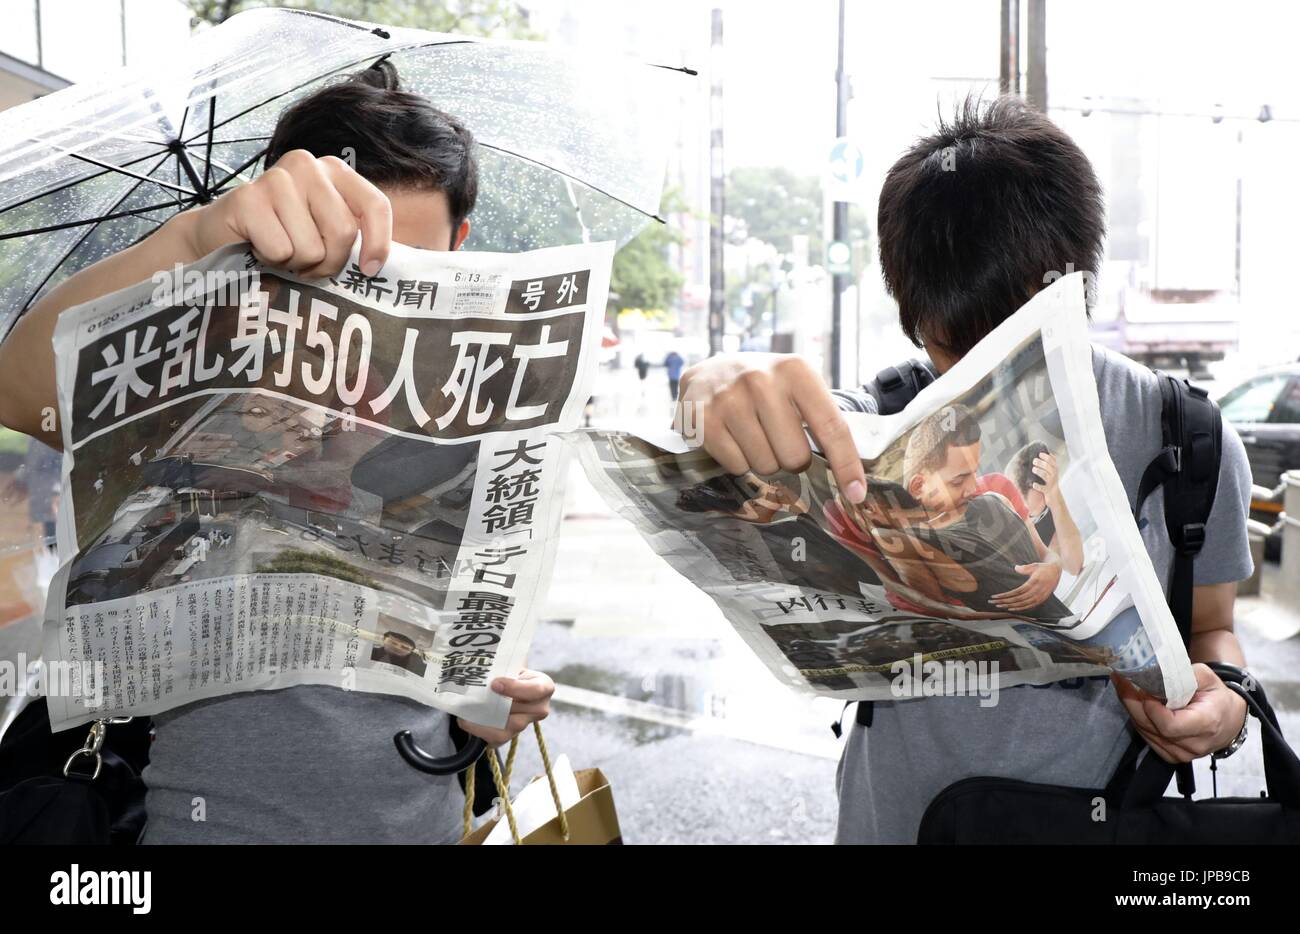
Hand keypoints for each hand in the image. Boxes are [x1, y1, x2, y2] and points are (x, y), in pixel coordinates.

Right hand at [184, 149, 391, 277]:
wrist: (220, 235)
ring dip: (296, 264)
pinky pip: (280, 251)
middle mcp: (307, 165)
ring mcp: (276, 178)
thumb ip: (354, 235)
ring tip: (281, 250)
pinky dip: (270, 260)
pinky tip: (259, 246)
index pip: (375, 205)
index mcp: (335, 170)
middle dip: (328, 262)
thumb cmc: (283, 236)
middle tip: (308, 263)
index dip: (378, 243)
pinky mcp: (247, 198)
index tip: (369, 270)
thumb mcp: (325, 231)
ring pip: (311, 248)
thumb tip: (376, 266)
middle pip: (343, 232)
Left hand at [457, 668, 554, 747]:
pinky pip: (496, 737)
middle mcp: (539, 708)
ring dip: (488, 717)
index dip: (516, 688)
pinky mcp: (508, 736)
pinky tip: (466, 720)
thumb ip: (506, 659)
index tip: (495, 683)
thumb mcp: (510, 663)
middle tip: (478, 696)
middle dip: (499, 703)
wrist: (499, 689)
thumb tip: (491, 651)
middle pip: (523, 711)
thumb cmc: (507, 672)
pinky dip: (479, 729)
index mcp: (543, 686)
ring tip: (468, 708)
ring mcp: (524, 724)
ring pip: (510, 727)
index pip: (537, 690)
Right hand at [677, 353, 866, 502]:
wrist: (710, 372)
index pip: (831, 427)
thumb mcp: (797, 387)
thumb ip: (822, 421)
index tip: (856, 494)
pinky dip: (738, 461)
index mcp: (796, 371)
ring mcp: (729, 398)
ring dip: (763, 461)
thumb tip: (853, 481)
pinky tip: (732, 438)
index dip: (846, 465)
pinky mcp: (702, 419)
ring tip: (752, 436)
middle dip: (791, 460)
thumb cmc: (765, 388)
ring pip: (764, 465)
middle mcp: (761, 380)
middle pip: (795, 457)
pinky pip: (735, 466)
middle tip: (778, 441)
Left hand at [990, 559, 1061, 611]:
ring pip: (1023, 604)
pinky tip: (1011, 609)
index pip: (1018, 591)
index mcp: (1035, 582)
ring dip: (1010, 606)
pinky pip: (1029, 606)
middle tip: (993, 602)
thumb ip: (1025, 568)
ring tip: (999, 606)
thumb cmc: (1042, 567)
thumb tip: (1016, 568)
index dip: (1006, 595)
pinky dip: (1020, 608)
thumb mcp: (1035, 565)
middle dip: (1005, 602)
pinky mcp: (1041, 599)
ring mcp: (1040, 596)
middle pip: (1019, 599)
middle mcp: (1038, 591)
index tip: (996, 596)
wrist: (1056, 571)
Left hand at [1031, 452, 1061, 505]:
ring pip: (1045, 476)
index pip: (1052, 461)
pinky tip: (1033, 484)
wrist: (1055, 496)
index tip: (1040, 454)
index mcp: (1055, 470)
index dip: (1046, 456)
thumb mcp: (1052, 472)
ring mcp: (1051, 483)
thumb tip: (1046, 453)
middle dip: (1041, 463)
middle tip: (1034, 461)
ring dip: (1039, 471)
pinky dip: (1038, 486)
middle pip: (1048, 467)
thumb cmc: (1051, 482)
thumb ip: (1050, 463)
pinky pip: (1043, 488)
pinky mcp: (1047, 491)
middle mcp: (1054, 476)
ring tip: (1033, 469)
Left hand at [1111, 664, 1248, 763]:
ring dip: (1132, 709)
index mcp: (1206, 724)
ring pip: (1145, 732)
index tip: (1140, 687)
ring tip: (1124, 686)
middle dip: (1132, 702)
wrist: (1228, 721)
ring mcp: (1181, 753)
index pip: (1169, 725)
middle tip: (1121, 679)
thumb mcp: (1208, 678)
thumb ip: (1186, 674)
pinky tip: (1134, 702)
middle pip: (1151, 727)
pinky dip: (1138, 719)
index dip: (1151, 708)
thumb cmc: (1216, 697)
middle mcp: (1193, 744)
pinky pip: (1146, 737)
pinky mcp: (1170, 755)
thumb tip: (1159, 671)